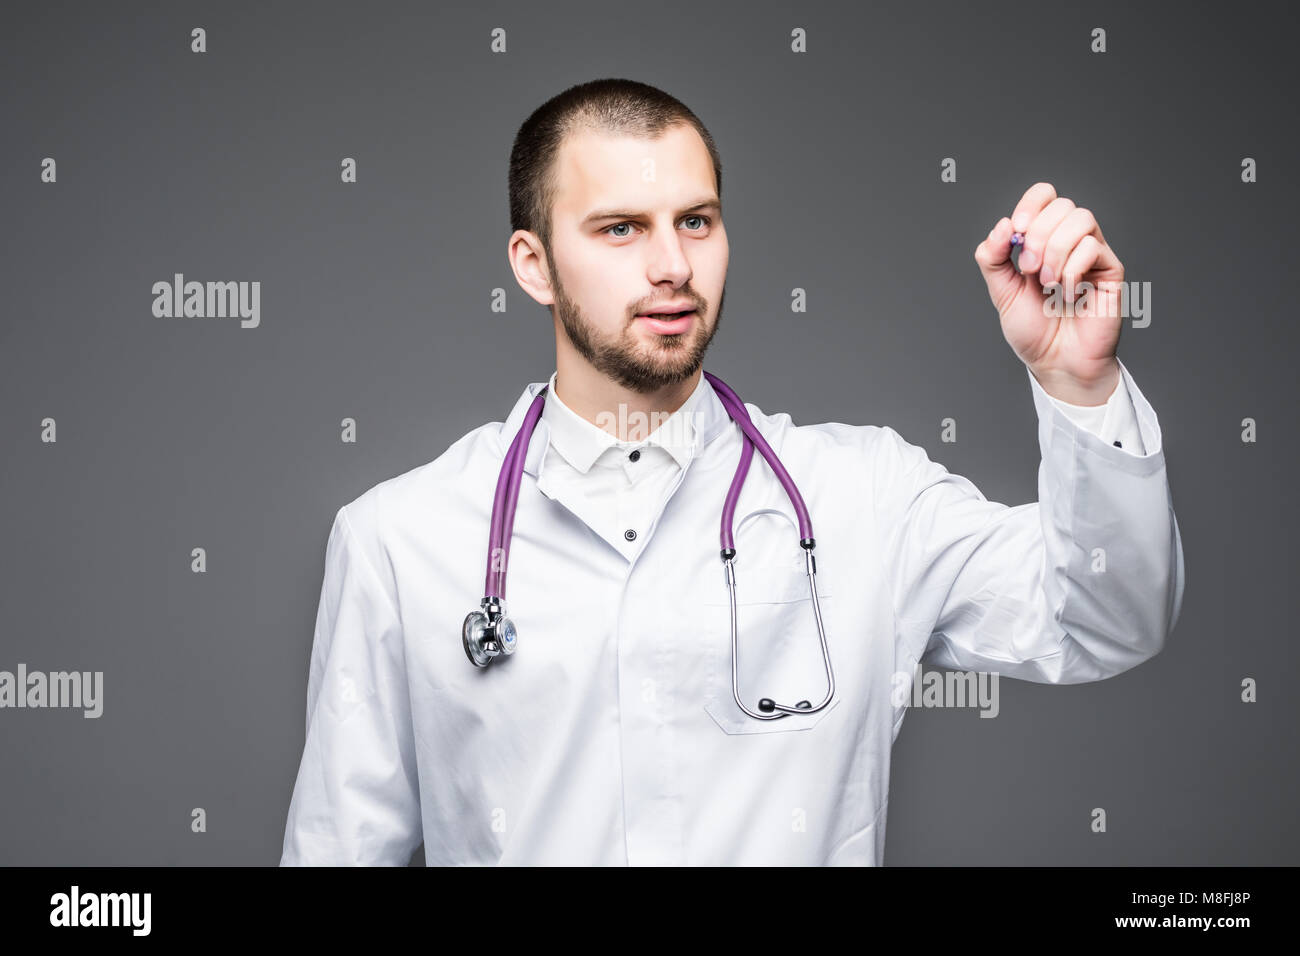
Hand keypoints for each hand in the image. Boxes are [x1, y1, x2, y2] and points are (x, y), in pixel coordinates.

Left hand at [974, 182, 1123, 404]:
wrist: (1056, 362)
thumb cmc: (1034, 330)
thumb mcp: (1002, 292)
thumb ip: (993, 258)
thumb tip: (1001, 226)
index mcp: (1043, 240)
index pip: (1044, 196)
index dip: (1031, 204)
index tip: (1017, 232)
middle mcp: (1069, 241)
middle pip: (1062, 205)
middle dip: (1039, 235)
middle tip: (1029, 270)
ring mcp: (1092, 254)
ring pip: (1080, 219)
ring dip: (1056, 252)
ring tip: (1048, 284)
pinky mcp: (1111, 269)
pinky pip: (1093, 247)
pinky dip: (1072, 271)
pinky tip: (1069, 294)